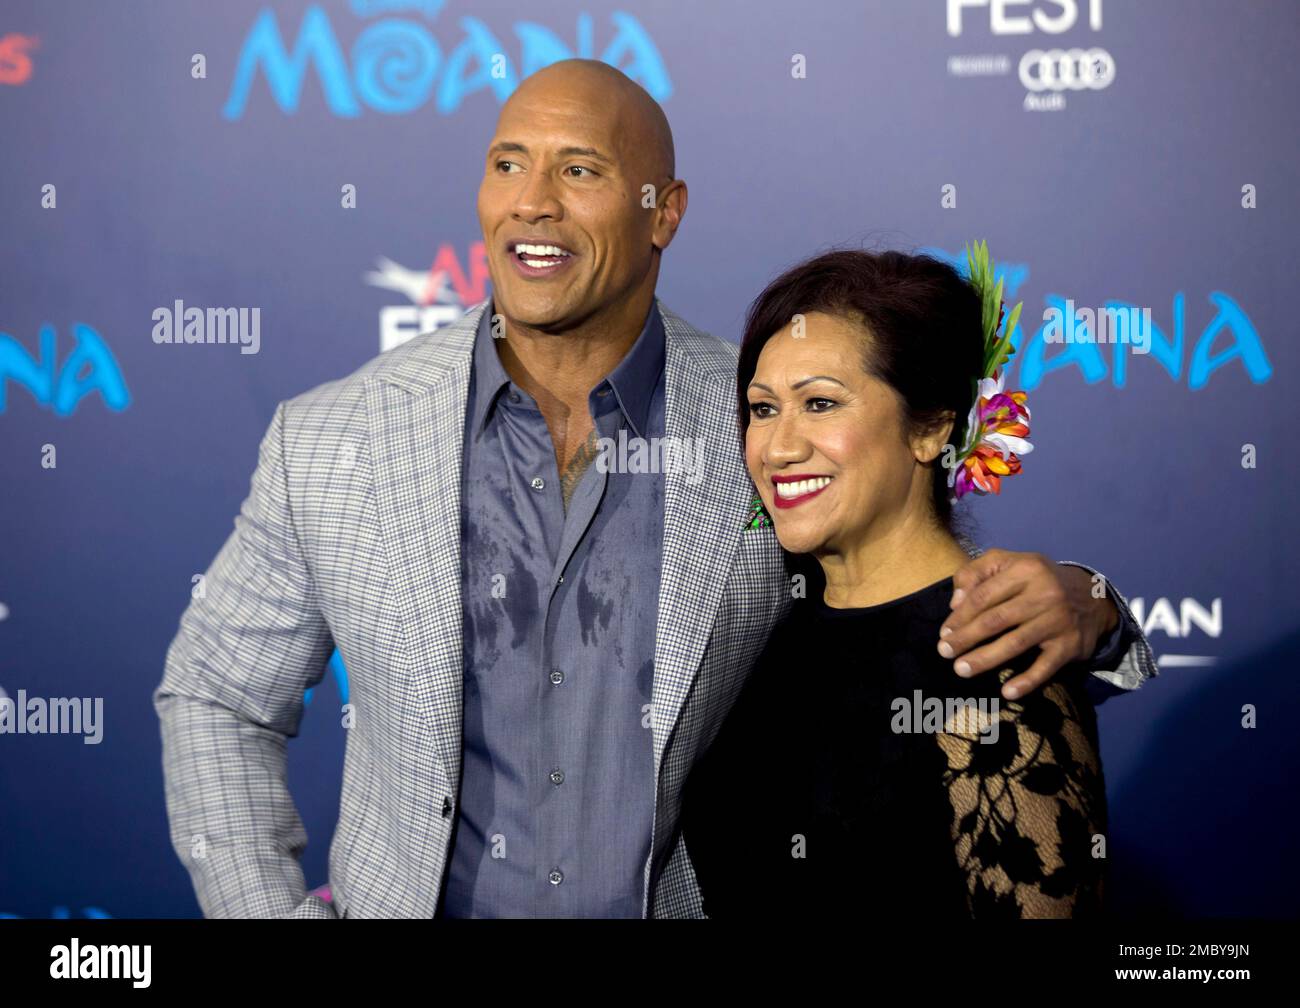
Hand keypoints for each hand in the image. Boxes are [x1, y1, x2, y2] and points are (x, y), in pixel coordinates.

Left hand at [938, 549, 1118, 699]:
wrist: (1092, 596)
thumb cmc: (1037, 580)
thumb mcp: (1009, 563)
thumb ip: (976, 573)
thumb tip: (955, 603)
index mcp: (1025, 569)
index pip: (984, 595)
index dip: (960, 616)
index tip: (944, 633)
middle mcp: (1044, 593)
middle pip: (996, 620)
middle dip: (966, 638)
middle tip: (945, 652)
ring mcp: (1058, 620)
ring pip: (1015, 643)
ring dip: (985, 659)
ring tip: (961, 670)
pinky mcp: (1071, 645)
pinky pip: (1046, 667)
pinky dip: (1027, 681)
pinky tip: (1007, 692)